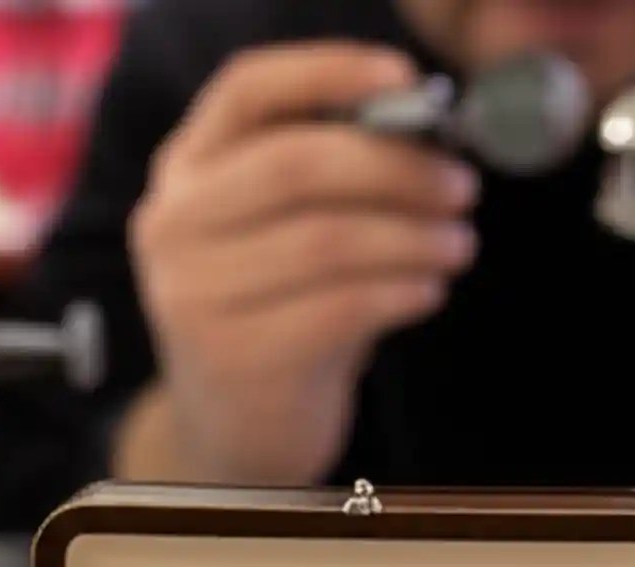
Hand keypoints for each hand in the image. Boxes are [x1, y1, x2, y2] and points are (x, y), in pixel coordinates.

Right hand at [129, 43, 478, 483]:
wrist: (236, 428)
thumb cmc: (282, 309)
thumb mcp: (288, 231)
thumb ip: (335, 177)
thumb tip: (427, 131)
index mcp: (187, 166)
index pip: (247, 89)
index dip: (330, 70)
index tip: (408, 81)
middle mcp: (173, 221)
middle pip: (295, 163)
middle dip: (397, 169)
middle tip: (461, 186)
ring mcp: (193, 293)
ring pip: (326, 240)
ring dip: (414, 237)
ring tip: (458, 244)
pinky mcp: (233, 358)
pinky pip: (339, 308)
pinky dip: (402, 292)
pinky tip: (430, 291)